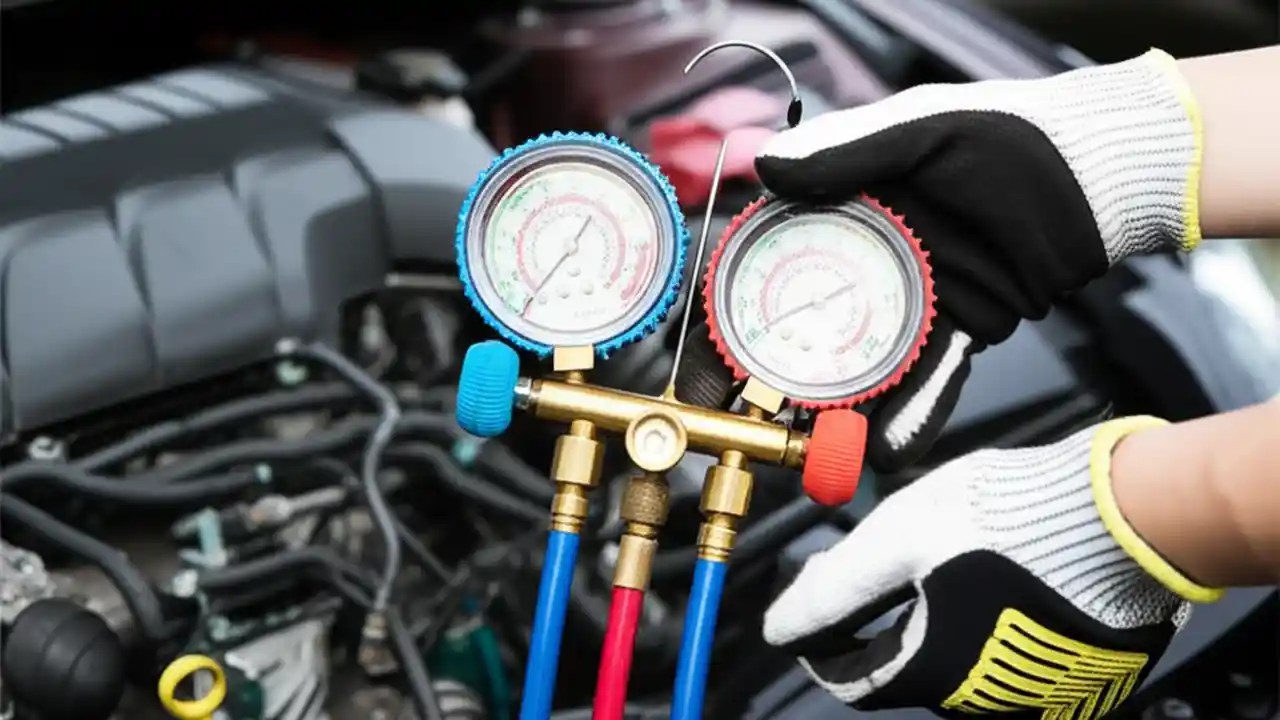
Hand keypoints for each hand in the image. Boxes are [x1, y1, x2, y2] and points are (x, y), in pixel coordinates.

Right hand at [755, 50, 1203, 470]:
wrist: (1100, 175)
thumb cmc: (1013, 135)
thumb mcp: (921, 133)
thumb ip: (846, 154)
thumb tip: (766, 166)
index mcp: (840, 208)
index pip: (761, 274)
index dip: (724, 327)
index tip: (704, 374)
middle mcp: (864, 259)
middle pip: (800, 334)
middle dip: (771, 388)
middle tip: (750, 430)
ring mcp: (909, 299)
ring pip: (861, 367)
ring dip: (836, 415)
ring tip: (814, 455)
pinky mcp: (957, 328)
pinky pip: (927, 379)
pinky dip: (909, 416)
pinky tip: (885, 451)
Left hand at [763, 418, 1222, 716]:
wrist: (1120, 511)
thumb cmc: (1008, 518)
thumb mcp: (896, 538)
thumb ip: (831, 590)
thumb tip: (779, 626)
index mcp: (934, 672)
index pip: (849, 680)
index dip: (819, 643)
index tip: (811, 607)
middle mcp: (984, 700)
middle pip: (902, 668)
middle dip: (876, 621)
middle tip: (876, 564)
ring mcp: (1036, 695)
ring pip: (954, 664)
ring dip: (931, 621)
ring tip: (940, 559)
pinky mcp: (1077, 678)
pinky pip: (1010, 660)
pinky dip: (985, 627)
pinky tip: (989, 578)